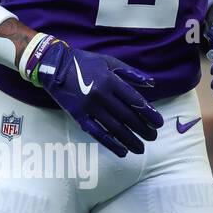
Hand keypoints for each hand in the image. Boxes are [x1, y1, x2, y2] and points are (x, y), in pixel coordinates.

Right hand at [30, 37, 162, 156]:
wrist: (54, 65)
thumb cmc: (84, 62)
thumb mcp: (109, 61)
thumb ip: (131, 73)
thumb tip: (152, 83)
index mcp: (110, 80)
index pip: (134, 100)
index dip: (149, 113)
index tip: (159, 123)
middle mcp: (101, 95)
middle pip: (127, 116)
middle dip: (142, 129)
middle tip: (153, 137)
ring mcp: (89, 107)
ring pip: (114, 127)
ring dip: (130, 139)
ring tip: (141, 148)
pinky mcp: (78, 116)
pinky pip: (97, 133)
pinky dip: (110, 143)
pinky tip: (122, 151)